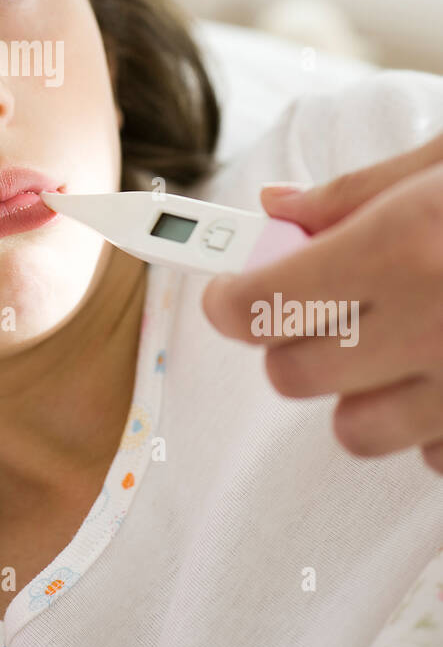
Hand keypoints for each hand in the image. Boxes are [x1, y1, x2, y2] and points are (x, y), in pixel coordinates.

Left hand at [201, 130, 442, 473]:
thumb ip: (358, 192)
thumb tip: (276, 206)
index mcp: (404, 244)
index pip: (262, 300)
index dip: (228, 300)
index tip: (224, 295)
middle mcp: (429, 324)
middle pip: (292, 372)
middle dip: (291, 339)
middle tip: (326, 304)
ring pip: (353, 430)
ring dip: (355, 393)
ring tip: (392, 345)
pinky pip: (423, 454)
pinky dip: (423, 421)